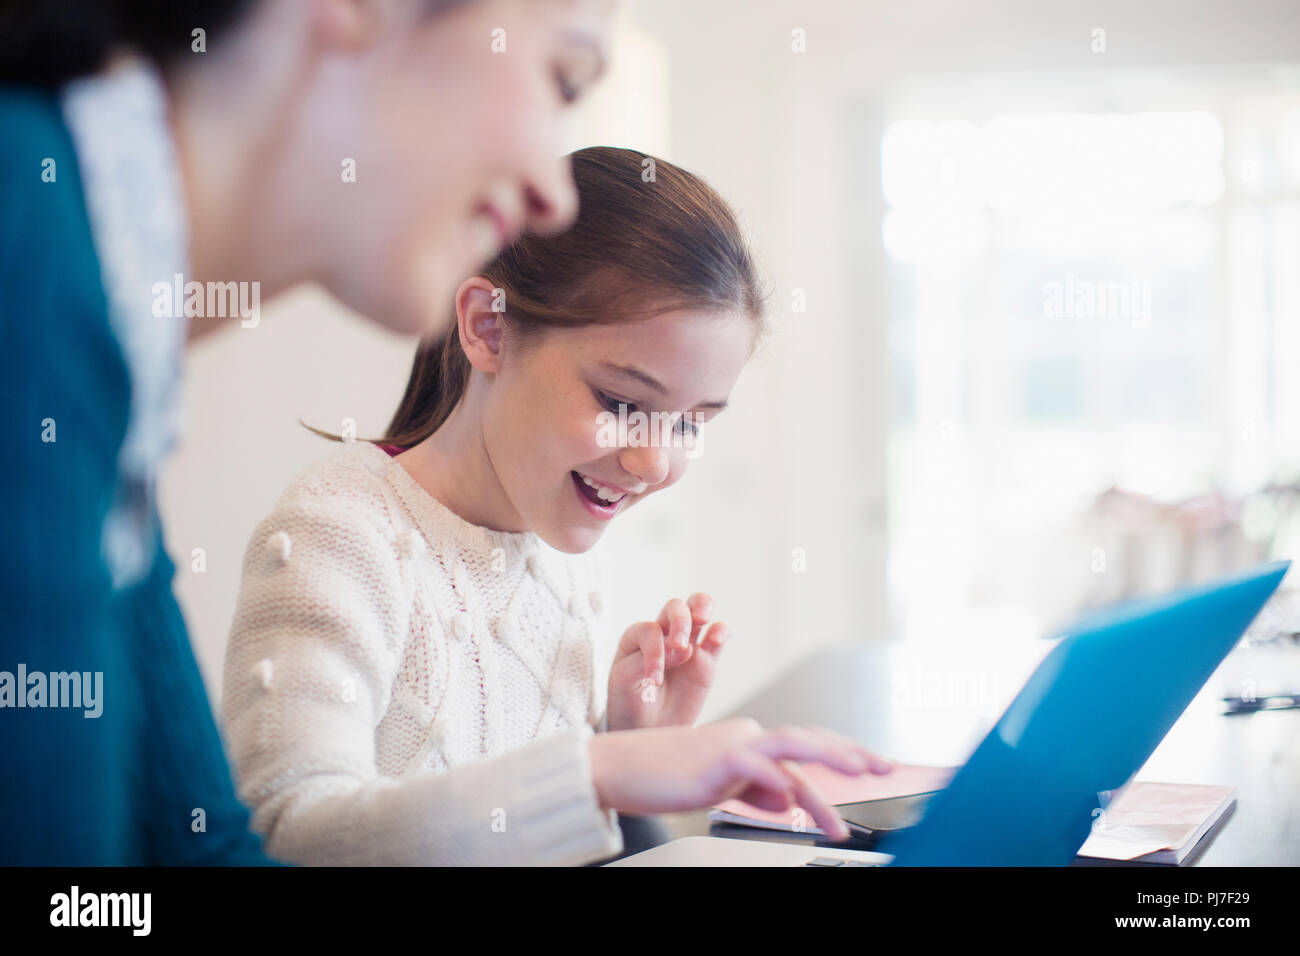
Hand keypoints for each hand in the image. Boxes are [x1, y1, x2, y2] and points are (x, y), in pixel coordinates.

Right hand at [587, 718, 894, 841]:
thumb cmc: (664, 776)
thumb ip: (756, 790)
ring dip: (831, 756)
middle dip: (849, 753)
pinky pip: (758, 767)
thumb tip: (789, 798)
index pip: (804, 751)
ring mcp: (734, 745)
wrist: (620, 767)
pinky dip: (780, 779)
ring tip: (861, 770)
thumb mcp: (720, 787)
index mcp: (750, 742)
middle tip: (883, 766)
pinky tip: (797, 795)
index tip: (869, 767)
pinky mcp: (718, 760)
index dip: (839, 758)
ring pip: (794, 745)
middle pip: (809, 741)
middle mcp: (748, 737)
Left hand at [606, 593, 727, 730]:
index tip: (654, 679)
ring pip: (697, 611)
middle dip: (680, 618)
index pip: (651, 630)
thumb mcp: (625, 682)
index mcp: (637, 637)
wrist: (646, 733)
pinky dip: (720, 631)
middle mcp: (663, 635)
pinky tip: (718, 636)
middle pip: (675, 608)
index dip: (655, 651)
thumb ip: (647, 660)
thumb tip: (684, 647)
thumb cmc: (629, 705)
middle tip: (682, 642)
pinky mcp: (706, 661)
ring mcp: (687, 646)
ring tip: (702, 617)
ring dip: (701, 606)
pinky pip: (716, 638)